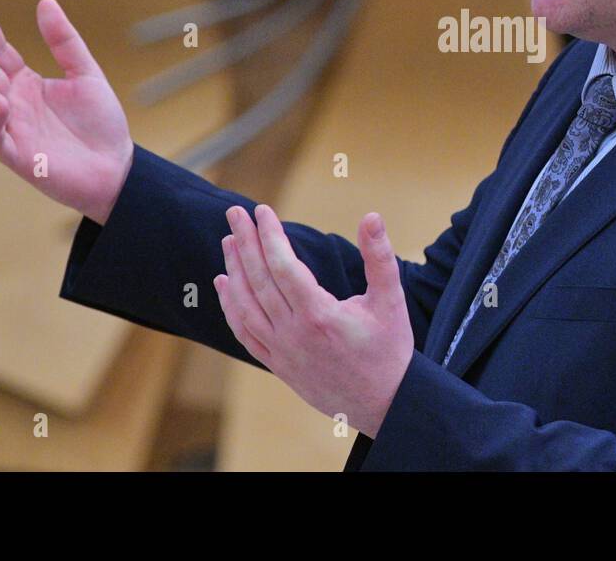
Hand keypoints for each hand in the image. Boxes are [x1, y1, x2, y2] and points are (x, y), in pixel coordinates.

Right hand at [0, 0, 133, 224]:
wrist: (116, 168)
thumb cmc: (100, 123)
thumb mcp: (87, 74)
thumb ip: (65, 42)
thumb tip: (45, 1)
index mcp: (28, 85)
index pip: (1, 55)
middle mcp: (14, 105)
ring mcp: (14, 130)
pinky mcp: (18, 156)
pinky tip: (1, 101)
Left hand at [214, 205, 413, 438]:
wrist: (385, 405)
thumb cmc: (390, 349)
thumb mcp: (391, 300)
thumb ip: (379, 257)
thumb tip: (372, 216)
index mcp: (320, 315)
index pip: (284, 266)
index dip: (270, 236)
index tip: (262, 211)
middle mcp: (294, 334)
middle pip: (259, 280)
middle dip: (244, 243)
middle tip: (234, 213)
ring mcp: (282, 352)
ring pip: (245, 306)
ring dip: (234, 270)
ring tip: (228, 241)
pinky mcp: (278, 365)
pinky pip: (244, 333)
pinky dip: (230, 306)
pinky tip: (223, 283)